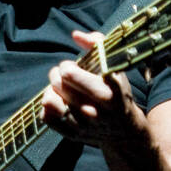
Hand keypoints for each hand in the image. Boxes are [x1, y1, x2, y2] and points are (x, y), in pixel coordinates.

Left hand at [41, 30, 147, 153]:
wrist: (124, 130)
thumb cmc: (117, 92)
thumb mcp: (115, 67)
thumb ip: (97, 45)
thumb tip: (75, 35)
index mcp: (106, 91)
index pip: (69, 73)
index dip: (67, 66)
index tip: (74, 67)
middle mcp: (94, 110)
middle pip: (58, 83)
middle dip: (58, 74)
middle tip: (66, 76)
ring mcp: (82, 125)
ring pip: (49, 100)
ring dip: (51, 91)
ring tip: (61, 90)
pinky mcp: (72, 135)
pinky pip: (46, 117)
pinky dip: (49, 107)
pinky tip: (59, 103)